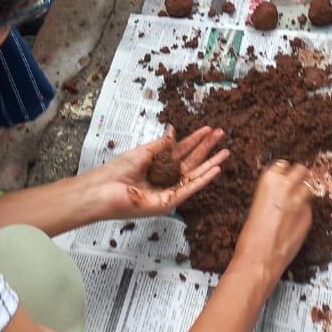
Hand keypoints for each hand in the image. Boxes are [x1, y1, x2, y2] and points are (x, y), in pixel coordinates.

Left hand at [77, 128, 228, 221]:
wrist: (105, 188)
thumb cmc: (118, 171)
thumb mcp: (144, 152)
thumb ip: (162, 144)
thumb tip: (174, 130)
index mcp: (160, 165)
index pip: (183, 150)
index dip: (196, 139)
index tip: (209, 129)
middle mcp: (166, 178)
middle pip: (192, 161)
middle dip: (207, 148)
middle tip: (222, 135)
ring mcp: (169, 190)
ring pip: (195, 175)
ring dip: (211, 163)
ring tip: (225, 152)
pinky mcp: (168, 202)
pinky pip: (189, 190)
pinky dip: (203, 180)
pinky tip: (215, 169)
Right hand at [230, 160, 314, 285]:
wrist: (260, 258)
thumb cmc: (251, 235)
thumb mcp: (257, 204)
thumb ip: (271, 192)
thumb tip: (280, 191)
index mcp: (270, 179)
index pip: (283, 165)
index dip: (283, 172)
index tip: (283, 177)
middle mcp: (287, 186)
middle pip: (301, 169)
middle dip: (298, 176)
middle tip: (295, 184)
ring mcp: (300, 201)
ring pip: (309, 186)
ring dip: (304, 190)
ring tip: (296, 201)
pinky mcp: (308, 217)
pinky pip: (309, 207)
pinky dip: (304, 210)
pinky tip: (294, 220)